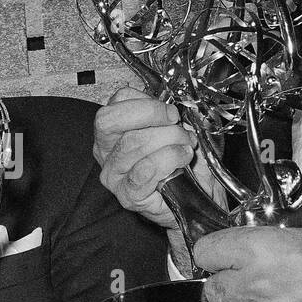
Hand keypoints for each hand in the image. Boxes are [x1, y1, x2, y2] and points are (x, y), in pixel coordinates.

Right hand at [94, 85, 222, 266]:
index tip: (171, 112)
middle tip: (177, 125)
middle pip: (112, 120)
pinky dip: (168, 160)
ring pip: (132, 143)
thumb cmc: (183, 165)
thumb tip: (175, 108)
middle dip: (152, 115)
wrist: (195, 200)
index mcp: (114, 129)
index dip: (147, 102)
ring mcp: (113, 175)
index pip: (117, 101)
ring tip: (186, 147)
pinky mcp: (127, 195)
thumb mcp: (177, 130)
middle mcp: (106, 150)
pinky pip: (143, 170)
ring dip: (169, 140)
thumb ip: (170, 116)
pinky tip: (181, 161)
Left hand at [196, 226, 301, 301]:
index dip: (210, 259)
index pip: (206, 253)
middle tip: (243, 293)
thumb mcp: (293, 236)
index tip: (217, 264)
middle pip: (214, 293)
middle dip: (226, 294)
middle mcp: (262, 283)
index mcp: (260, 247)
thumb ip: (257, 249)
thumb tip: (230, 260)